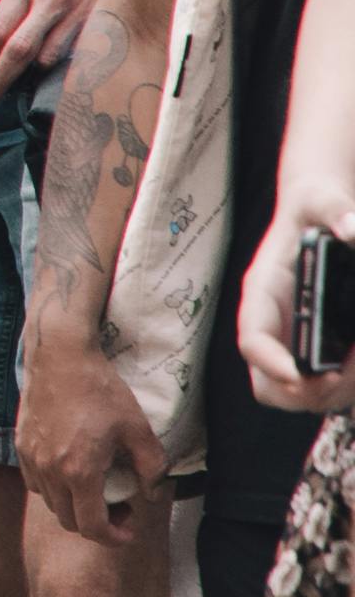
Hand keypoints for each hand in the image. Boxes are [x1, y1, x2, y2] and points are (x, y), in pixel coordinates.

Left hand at [0, 0, 122, 107]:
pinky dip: (60, 66)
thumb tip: (1, 44)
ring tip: (22, 84)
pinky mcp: (97, 21)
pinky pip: (73, 54)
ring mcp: (75, 12)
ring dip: (32, 76)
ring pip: (46, 58)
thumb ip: (19, 6)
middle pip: (16, 51)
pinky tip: (53, 72)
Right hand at [14, 322, 163, 548]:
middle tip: (120, 509)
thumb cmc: (101, 388)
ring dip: (74, 508)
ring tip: (96, 491)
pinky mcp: (21, 445)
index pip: (92, 527)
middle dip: (97, 525)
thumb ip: (152, 467)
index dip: (114, 538)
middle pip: (69, 521)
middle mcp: (50, 470)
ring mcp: (31, 458)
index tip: (129, 531)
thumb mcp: (138, 428)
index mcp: (80, 471)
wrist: (60, 355)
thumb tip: (151, 494)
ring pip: (50, 504)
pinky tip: (71, 472)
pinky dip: (54, 489)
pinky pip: (35, 483)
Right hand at [236, 188, 354, 416]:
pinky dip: (349, 386)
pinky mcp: (319, 352)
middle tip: (342, 374)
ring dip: (334, 393)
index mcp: (263, 292)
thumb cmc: (315, 207)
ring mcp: (294, 343)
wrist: (320, 214)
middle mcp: (273, 326)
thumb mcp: (321, 200)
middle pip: (269, 385)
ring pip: (299, 396)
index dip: (271, 363)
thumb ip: (334, 209)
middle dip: (306, 392)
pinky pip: (326, 390)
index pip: (253, 339)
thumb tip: (350, 230)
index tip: (298, 374)